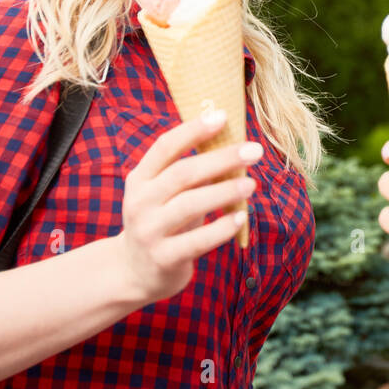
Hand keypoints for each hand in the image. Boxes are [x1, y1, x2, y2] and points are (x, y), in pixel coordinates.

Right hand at [117, 109, 260, 305]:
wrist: (133, 272)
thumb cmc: (160, 221)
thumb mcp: (161, 193)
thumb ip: (185, 172)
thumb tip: (231, 142)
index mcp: (140, 179)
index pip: (165, 147)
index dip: (193, 130)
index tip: (222, 115)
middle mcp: (140, 202)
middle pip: (183, 173)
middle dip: (221, 159)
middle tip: (254, 150)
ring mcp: (149, 231)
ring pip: (190, 205)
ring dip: (225, 192)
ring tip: (251, 183)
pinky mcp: (164, 258)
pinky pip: (197, 241)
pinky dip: (222, 228)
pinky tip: (241, 217)